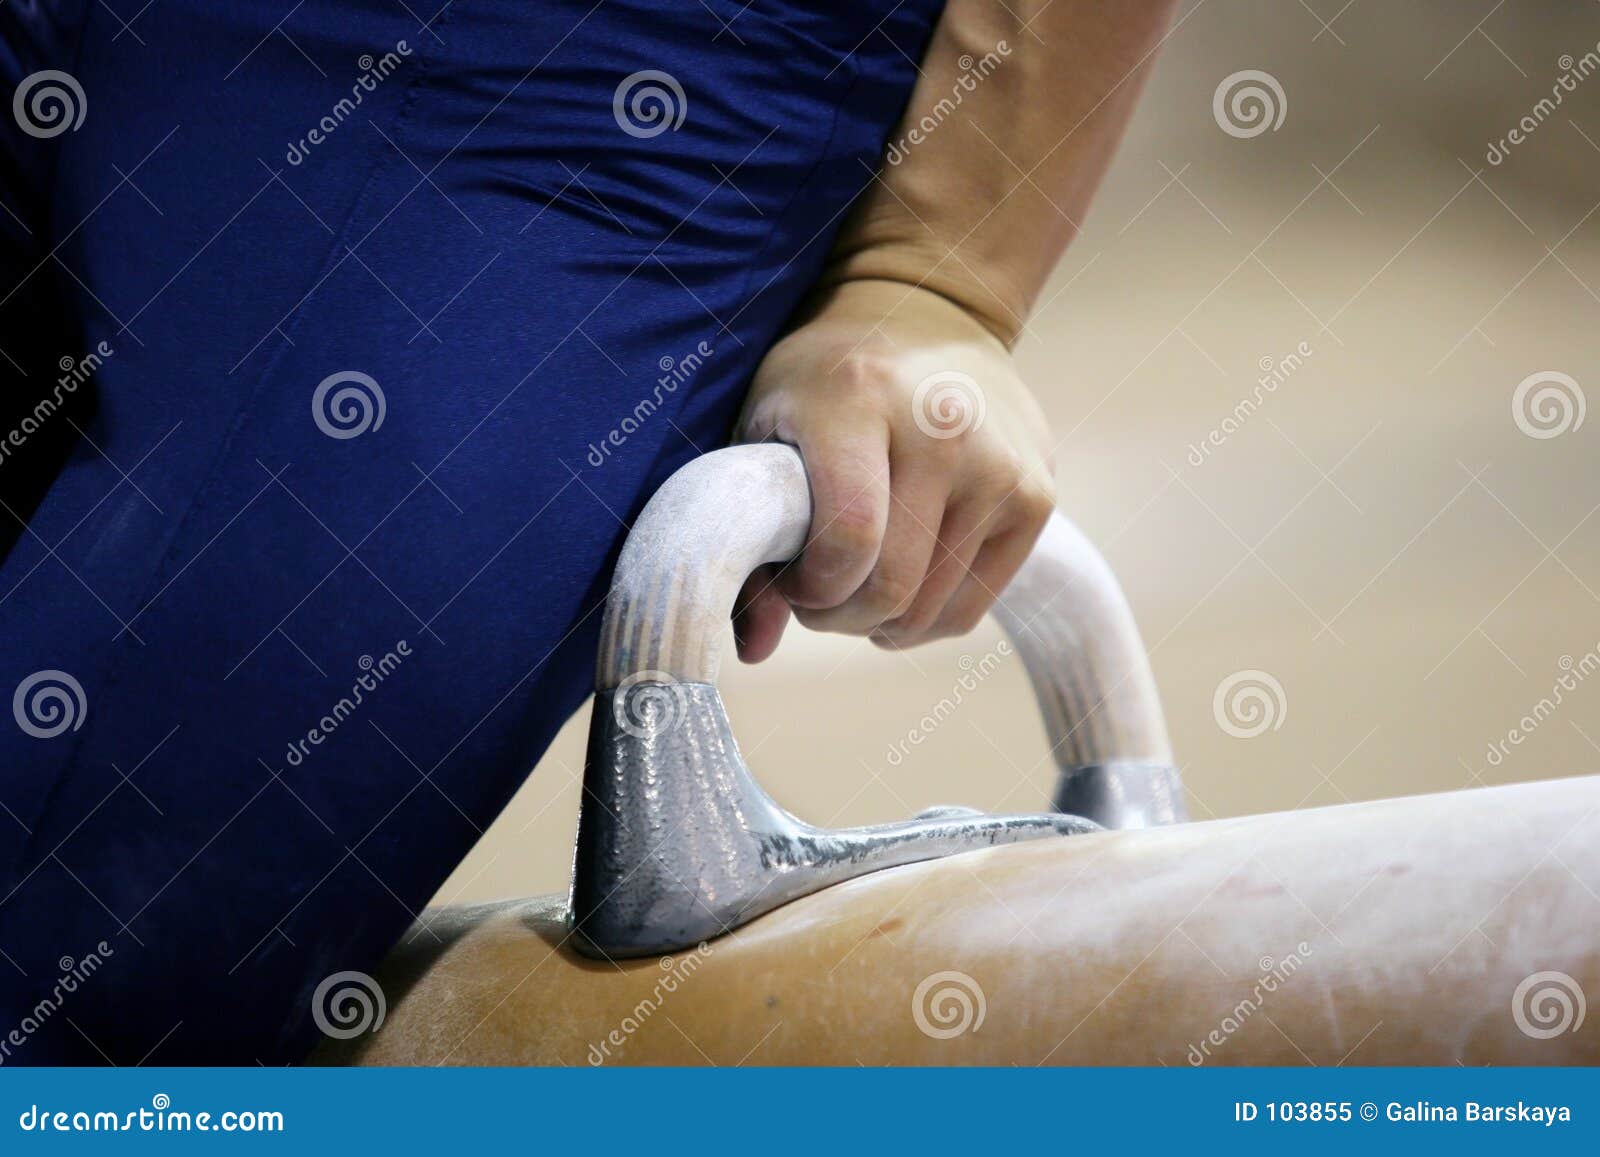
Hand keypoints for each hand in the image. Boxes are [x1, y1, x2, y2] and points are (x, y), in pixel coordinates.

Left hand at [731, 278, 1056, 661]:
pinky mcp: (1036, 497)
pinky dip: (925, 618)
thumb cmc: (823, 380)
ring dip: (879, 620)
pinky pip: (971, 606)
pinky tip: (902, 583)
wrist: (927, 311)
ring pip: (931, 611)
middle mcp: (944, 429)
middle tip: (817, 592)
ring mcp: (1001, 465)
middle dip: (838, 614)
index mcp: (860, 400)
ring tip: (857, 578)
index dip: (810, 588)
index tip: (790, 577)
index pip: (847, 539)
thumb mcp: (763, 427)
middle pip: (891, 587)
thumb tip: (752, 651)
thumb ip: (748, 536)